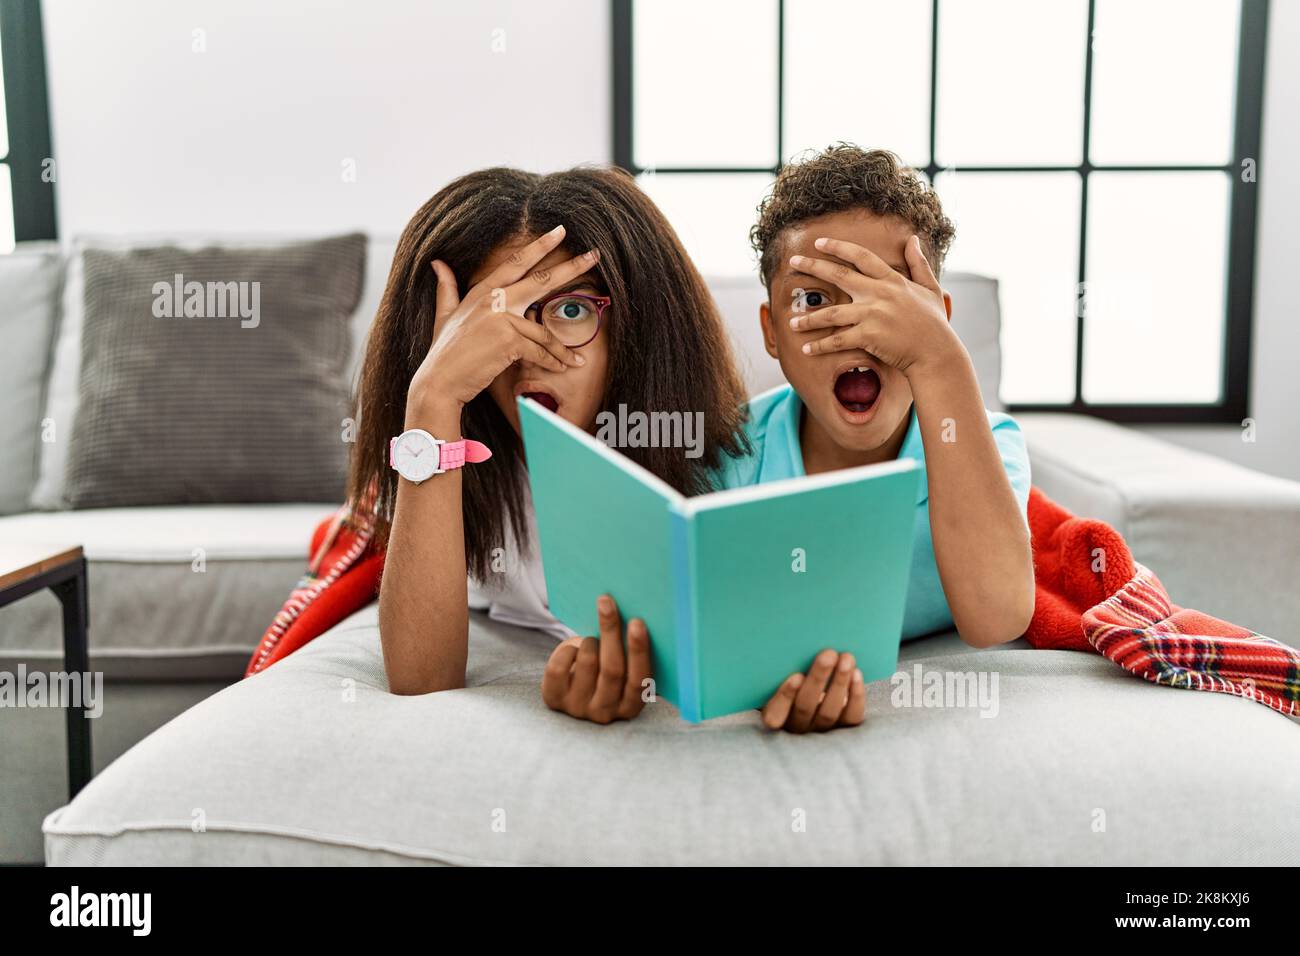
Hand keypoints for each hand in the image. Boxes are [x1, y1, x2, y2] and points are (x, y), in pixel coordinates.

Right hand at [408, 225, 596, 416]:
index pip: (517, 261)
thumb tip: (437, 262)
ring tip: (577, 359)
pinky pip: (540, 351)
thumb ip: (446, 287)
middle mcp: (494, 299)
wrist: (439, 381)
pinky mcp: (509, 341)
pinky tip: (562, 369)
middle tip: (594, 255)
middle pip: (541, 279)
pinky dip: (553, 362)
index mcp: (483, 290)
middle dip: (571, 267)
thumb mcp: (444, 314)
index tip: (561, 231)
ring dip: (563, 350)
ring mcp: (502, 318)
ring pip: (544, 331)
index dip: (540, 245)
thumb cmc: (444, 351)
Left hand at [541, 594, 652, 723]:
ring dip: (590, 642)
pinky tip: (574, 648)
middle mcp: (605, 713)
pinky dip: (567, 650)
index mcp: (631, 706)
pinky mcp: (554, 700)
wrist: (575, 691)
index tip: (637, 622)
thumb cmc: (607, 669)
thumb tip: (631, 615)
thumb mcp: (623, 668)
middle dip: (611, 632)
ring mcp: (578, 708)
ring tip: (591, 638)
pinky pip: (559, 668)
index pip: (639, 680)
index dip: (638, 651)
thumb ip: (630, 651)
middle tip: (606, 602)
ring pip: (587, 664)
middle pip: (612, 670)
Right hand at [761, 649, 865, 732]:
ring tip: (846, 658)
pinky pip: (850, 716)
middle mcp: (796, 726)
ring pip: (829, 712)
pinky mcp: (842, 728)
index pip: (775, 713)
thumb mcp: (778, 675)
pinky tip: (856, 674)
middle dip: (818, 679)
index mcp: (773, 715)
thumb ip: (781, 666)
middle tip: (828, 654)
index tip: (796, 676)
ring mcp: (819, 729)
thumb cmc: (788, 674)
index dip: (785, 696)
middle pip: (805, 706)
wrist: (813, 689)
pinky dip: (855, 695)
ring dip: (839, 683)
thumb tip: (794, 638)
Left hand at [786, 234, 960, 377]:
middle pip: (839, 275)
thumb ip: (918, 263)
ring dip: (809, 319)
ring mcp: (872, 314)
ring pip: (832, 313)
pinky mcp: (868, 336)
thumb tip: (913, 239)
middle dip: (813, 266)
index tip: (818, 242)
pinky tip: (806, 349)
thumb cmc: (934, 322)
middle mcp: (879, 293)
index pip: (861, 257)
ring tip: (792, 322)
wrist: (936, 353)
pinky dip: (820, 346)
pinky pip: (838, 341)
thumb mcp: (931, 288)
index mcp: (892, 280)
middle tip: (793, 261)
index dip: (838, 247)